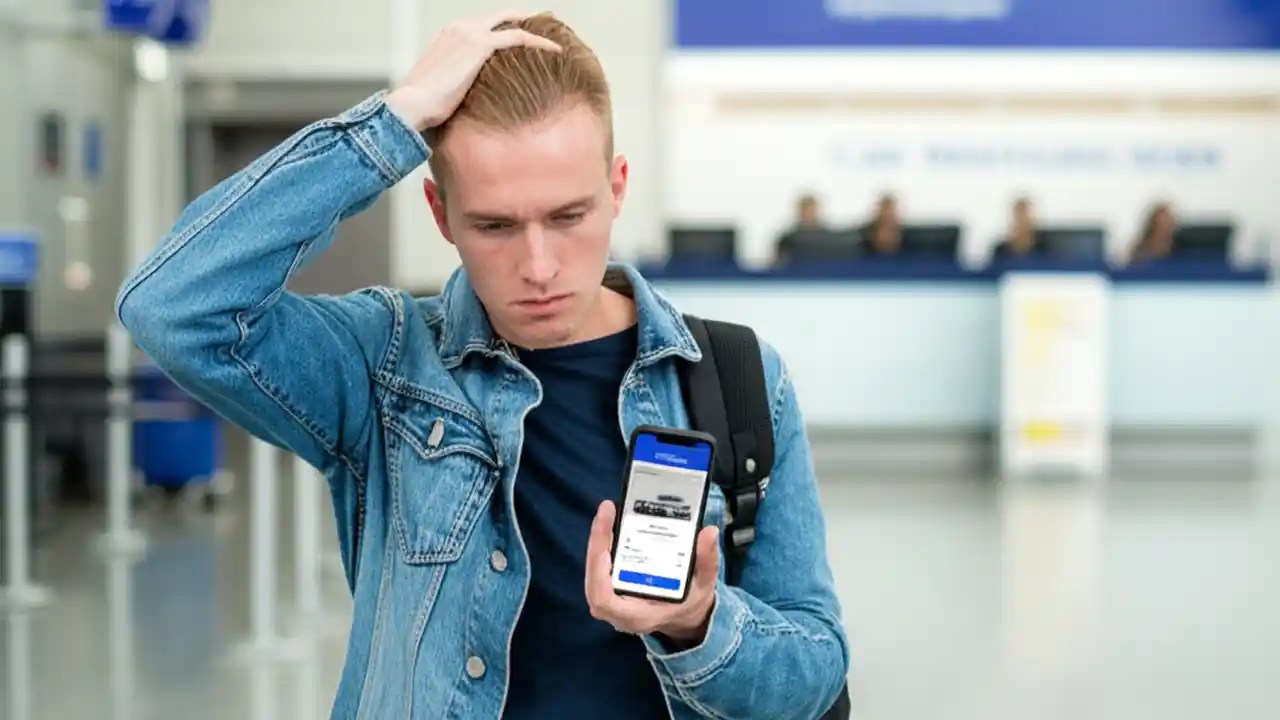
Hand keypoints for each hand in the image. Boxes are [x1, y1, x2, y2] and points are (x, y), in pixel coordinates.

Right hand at [386, 10, 561, 130]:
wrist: (411, 105)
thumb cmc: (421, 107)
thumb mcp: (440, 91)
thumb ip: (456, 87)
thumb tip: (466, 107)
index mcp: (447, 36)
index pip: (482, 26)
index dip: (504, 30)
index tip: (522, 41)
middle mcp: (458, 29)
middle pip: (499, 17)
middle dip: (522, 19)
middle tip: (544, 28)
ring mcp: (469, 33)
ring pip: (511, 22)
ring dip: (534, 28)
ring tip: (555, 39)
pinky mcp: (480, 45)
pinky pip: (518, 37)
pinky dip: (539, 41)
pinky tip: (556, 51)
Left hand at [585, 500, 720, 645]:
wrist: (684, 617)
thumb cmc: (691, 603)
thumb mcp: (705, 585)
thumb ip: (707, 561)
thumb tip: (708, 533)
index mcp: (639, 617)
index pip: (605, 601)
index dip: (599, 574)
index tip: (606, 547)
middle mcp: (620, 613)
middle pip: (594, 582)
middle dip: (597, 545)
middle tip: (606, 513)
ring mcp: (613, 603)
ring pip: (593, 574)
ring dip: (597, 542)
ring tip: (606, 514)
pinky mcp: (612, 590)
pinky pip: (598, 570)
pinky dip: (601, 546)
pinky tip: (608, 526)